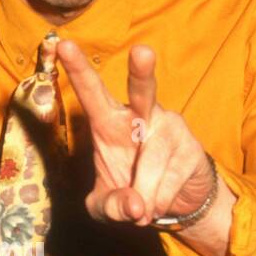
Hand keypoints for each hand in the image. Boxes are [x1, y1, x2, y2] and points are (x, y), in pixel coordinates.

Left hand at [56, 40, 213, 224]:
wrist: (175, 205)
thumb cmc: (131, 194)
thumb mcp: (107, 208)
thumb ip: (110, 207)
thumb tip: (135, 208)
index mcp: (109, 123)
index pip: (91, 93)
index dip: (78, 70)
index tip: (63, 44)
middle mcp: (140, 116)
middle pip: (141, 90)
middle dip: (141, 72)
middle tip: (141, 52)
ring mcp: (169, 128)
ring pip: (153, 158)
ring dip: (145, 192)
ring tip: (141, 210)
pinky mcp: (191, 147)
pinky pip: (172, 176)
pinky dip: (160, 199)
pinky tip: (159, 203)